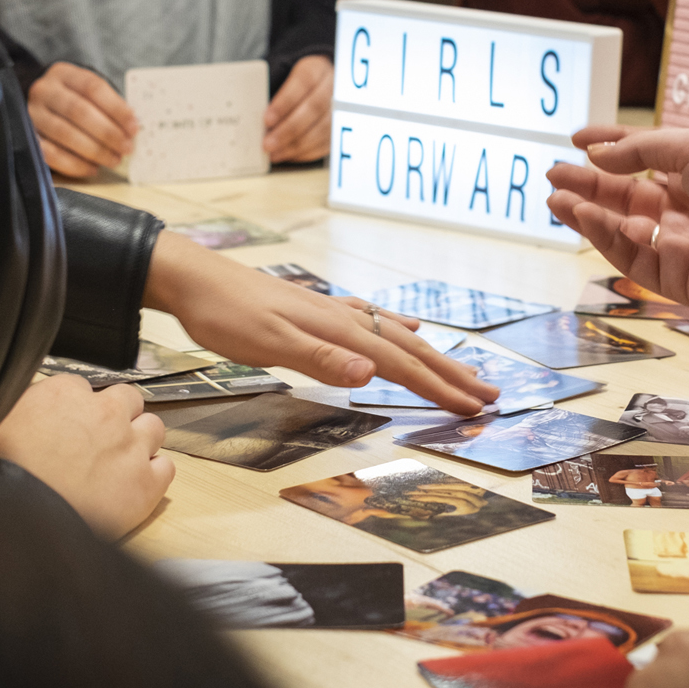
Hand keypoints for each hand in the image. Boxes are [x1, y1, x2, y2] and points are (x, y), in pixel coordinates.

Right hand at [0, 375, 174, 538]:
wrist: (13, 524)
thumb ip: (23, 409)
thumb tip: (28, 409)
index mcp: (64, 394)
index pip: (83, 388)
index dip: (78, 409)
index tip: (71, 426)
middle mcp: (104, 413)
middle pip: (128, 399)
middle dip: (118, 417)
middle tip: (100, 443)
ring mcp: (129, 447)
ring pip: (154, 428)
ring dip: (140, 441)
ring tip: (119, 465)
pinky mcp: (144, 484)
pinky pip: (166, 467)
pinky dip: (154, 475)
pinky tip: (135, 486)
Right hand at [28, 62, 137, 178]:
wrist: (36, 106)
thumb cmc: (71, 101)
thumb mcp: (86, 93)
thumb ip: (107, 105)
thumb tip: (131, 128)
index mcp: (64, 74)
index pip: (93, 87)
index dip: (116, 108)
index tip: (133, 127)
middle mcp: (44, 91)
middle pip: (79, 111)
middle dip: (108, 133)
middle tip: (126, 148)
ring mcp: (31, 114)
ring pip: (65, 133)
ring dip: (94, 150)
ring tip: (113, 159)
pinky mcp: (26, 138)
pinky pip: (50, 154)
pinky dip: (74, 164)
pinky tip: (92, 168)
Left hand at [144, 233, 498, 415]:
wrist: (196, 278)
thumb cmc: (226, 314)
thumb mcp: (267, 343)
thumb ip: (321, 359)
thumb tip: (372, 374)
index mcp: (338, 330)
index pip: (400, 365)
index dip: (438, 388)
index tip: (474, 408)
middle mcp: (345, 318)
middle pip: (410, 349)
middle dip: (452, 374)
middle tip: (491, 395)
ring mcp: (335, 312)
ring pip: (398, 337)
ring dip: (434, 357)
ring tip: (465, 370)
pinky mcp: (320, 311)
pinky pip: (376, 322)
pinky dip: (401, 331)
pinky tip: (410, 329)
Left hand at [264, 55, 332, 162]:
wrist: (319, 82)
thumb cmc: (294, 82)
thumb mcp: (284, 77)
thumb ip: (272, 93)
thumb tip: (254, 118)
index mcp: (316, 68)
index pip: (303, 82)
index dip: (285, 102)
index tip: (267, 119)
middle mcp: (332, 86)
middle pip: (314, 108)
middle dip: (289, 129)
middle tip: (268, 143)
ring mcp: (341, 107)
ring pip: (322, 128)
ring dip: (296, 145)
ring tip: (274, 153)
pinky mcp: (340, 127)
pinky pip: (326, 143)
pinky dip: (306, 152)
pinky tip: (288, 155)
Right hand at [544, 125, 688, 320]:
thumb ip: (642, 151)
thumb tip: (599, 154)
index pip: (642, 158)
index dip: (610, 147)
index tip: (577, 138)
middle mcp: (684, 209)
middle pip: (623, 197)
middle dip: (587, 185)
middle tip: (553, 174)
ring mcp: (678, 245)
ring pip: (620, 230)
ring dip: (587, 213)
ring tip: (558, 199)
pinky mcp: (675, 280)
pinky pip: (632, 258)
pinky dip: (607, 237)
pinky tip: (590, 218)